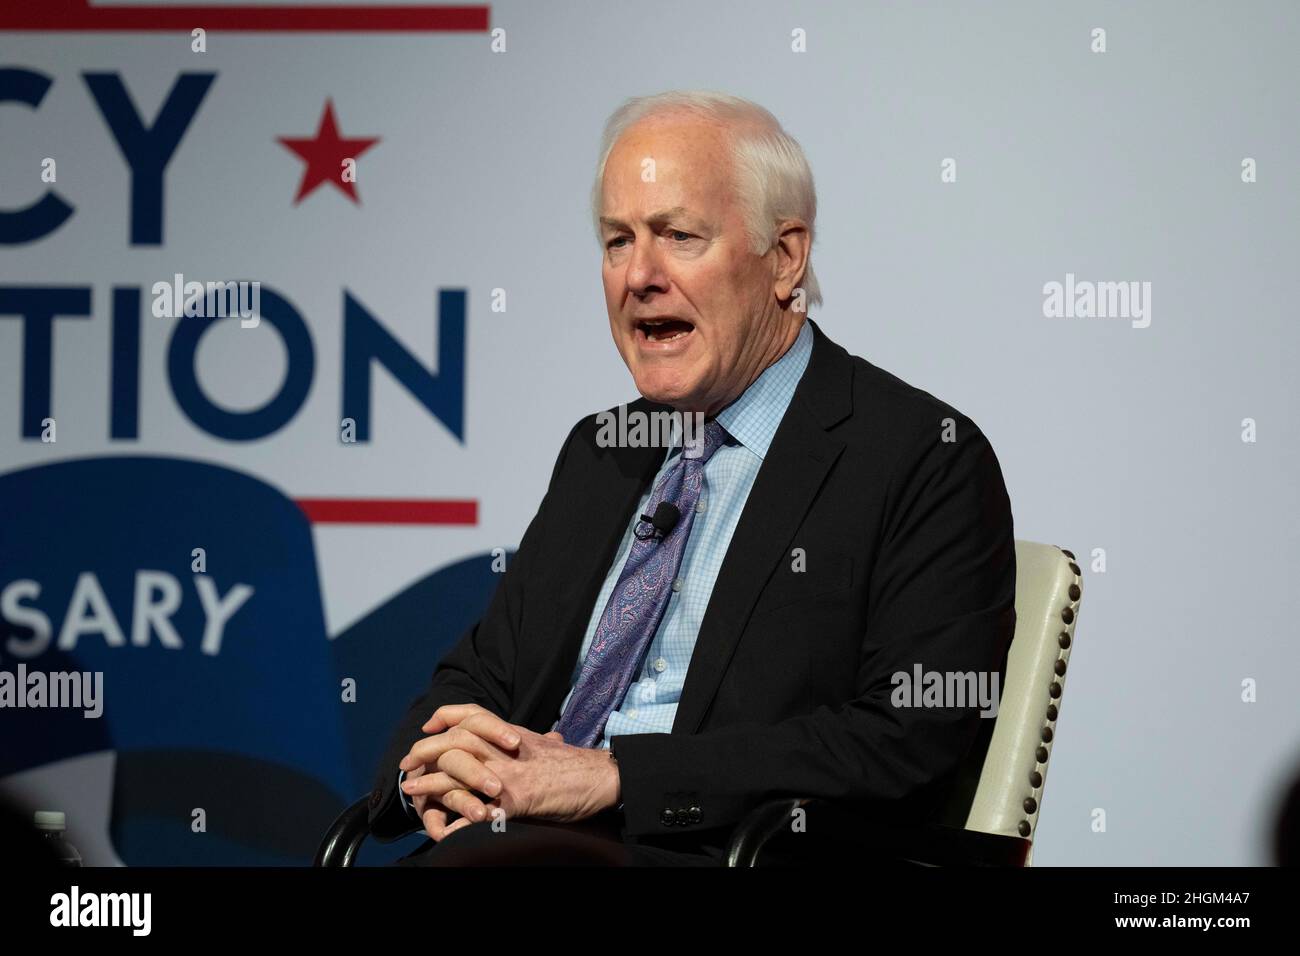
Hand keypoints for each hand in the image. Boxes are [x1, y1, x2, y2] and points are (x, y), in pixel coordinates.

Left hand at [399, 705, 619, 826]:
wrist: (601, 779)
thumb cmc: (578, 766)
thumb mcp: (551, 745)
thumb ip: (540, 742)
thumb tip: (549, 739)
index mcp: (512, 735)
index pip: (471, 714)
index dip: (444, 718)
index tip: (427, 728)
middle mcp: (506, 749)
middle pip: (455, 739)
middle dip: (426, 751)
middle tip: (408, 764)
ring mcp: (510, 774)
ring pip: (459, 771)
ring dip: (432, 784)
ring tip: (414, 794)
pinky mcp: (517, 800)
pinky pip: (479, 811)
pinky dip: (458, 823)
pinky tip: (445, 831)